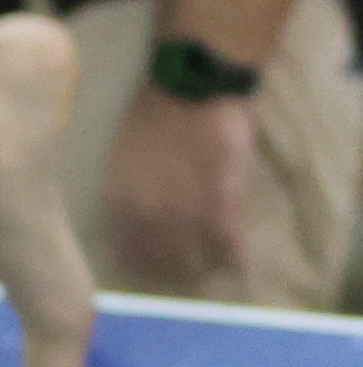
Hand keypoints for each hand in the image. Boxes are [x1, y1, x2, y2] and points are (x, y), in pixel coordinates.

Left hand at [101, 88, 253, 292]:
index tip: (149, 271)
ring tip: (210, 272)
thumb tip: (138, 216)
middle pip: (161, 262)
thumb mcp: (123, 157)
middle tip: (183, 276)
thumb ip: (128, 191)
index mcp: (120, 201)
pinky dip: (234, 258)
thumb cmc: (153, 115)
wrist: (190, 90)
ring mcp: (187, 214)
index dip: (140, 265)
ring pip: (195, 259)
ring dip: (203, 269)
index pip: (127, 251)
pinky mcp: (222, 206)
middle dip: (172, 273)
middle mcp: (149, 216)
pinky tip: (238, 264)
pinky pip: (228, 245)